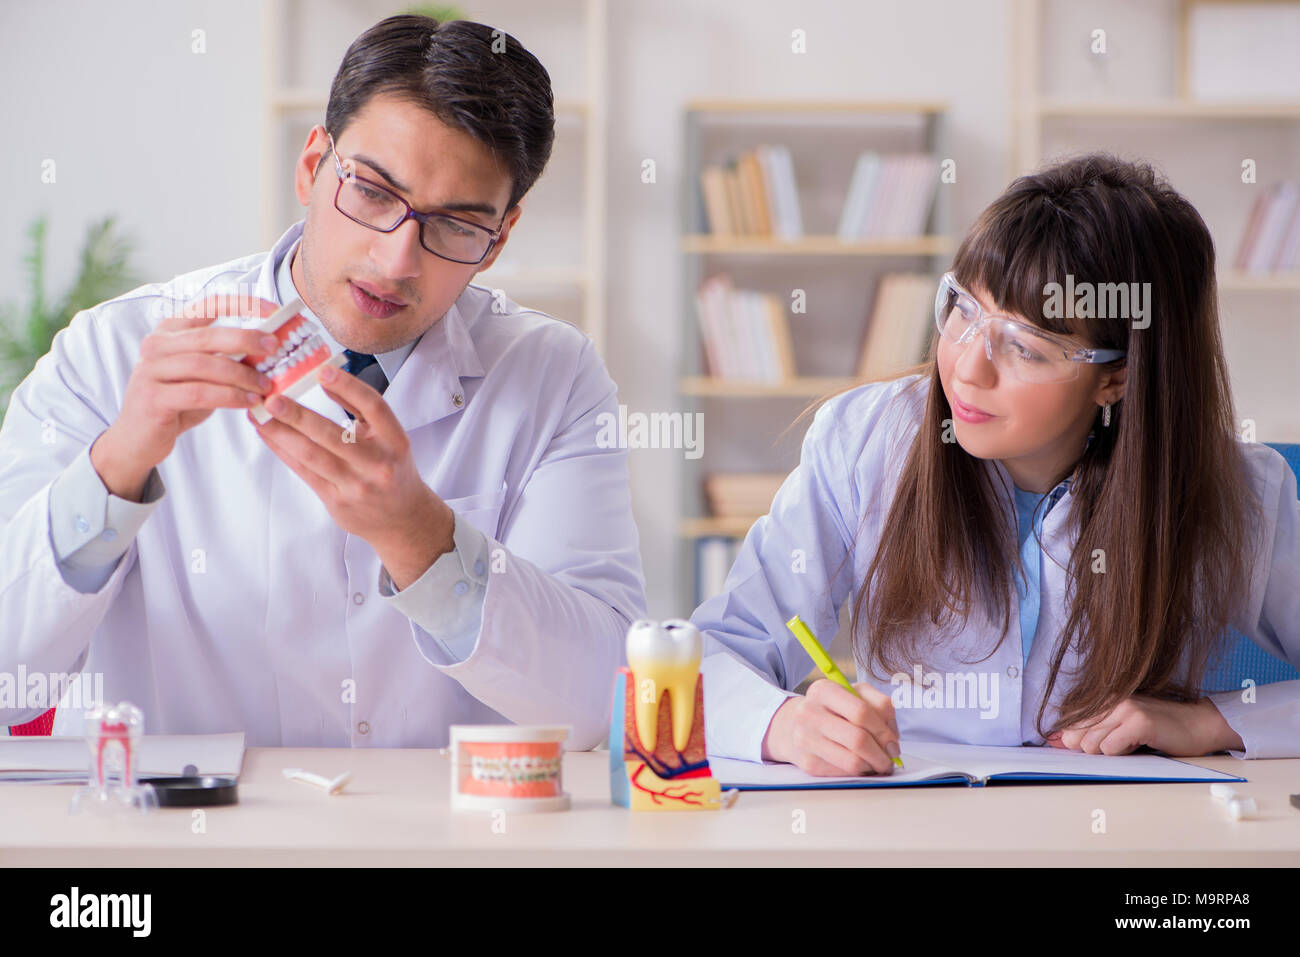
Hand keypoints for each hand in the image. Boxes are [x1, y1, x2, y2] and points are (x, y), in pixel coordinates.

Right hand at [92, 295, 280, 500]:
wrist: (139, 438)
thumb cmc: (178, 403)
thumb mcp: (203, 375)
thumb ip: (226, 359)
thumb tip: (269, 349)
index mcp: (170, 331)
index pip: (208, 305)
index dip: (242, 304)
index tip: (273, 310)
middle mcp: (156, 345)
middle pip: (207, 336)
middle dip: (246, 339)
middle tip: (275, 347)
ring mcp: (151, 371)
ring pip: (204, 365)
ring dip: (242, 375)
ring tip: (266, 386)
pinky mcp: (152, 398)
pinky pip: (199, 393)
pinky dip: (229, 397)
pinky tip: (249, 402)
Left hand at [249, 362, 453, 588]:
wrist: (401, 518)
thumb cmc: (391, 469)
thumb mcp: (388, 437)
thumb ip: (360, 408)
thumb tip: (327, 378)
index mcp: (395, 441)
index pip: (373, 407)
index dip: (348, 387)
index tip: (322, 372)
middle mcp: (378, 463)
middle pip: (333, 434)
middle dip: (298, 416)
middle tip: (272, 399)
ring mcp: (357, 485)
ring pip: (313, 455)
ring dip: (282, 434)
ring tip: (259, 417)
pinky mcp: (338, 501)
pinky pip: (305, 472)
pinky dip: (284, 452)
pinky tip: (269, 436)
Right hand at [761, 678, 900, 775]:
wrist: (794, 725)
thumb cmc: (833, 709)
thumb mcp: (855, 694)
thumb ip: (880, 706)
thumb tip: (891, 740)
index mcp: (823, 690)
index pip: (861, 712)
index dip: (884, 731)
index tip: (893, 742)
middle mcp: (809, 713)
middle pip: (858, 740)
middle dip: (882, 754)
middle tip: (890, 758)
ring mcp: (805, 739)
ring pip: (853, 762)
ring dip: (872, 766)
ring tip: (877, 762)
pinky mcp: (807, 763)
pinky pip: (843, 774)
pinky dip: (858, 772)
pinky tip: (860, 764)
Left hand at [1045, 695, 1241, 755]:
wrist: (1198, 725)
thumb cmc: (1159, 728)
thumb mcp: (1121, 725)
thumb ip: (1092, 730)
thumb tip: (1059, 742)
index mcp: (1103, 699)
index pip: (1068, 725)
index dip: (1075, 742)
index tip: (1094, 745)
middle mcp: (1110, 700)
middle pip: (1076, 737)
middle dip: (1092, 750)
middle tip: (1118, 745)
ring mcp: (1124, 708)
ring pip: (1091, 744)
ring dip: (1109, 753)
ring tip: (1130, 744)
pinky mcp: (1138, 722)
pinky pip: (1110, 748)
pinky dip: (1121, 754)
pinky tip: (1138, 745)